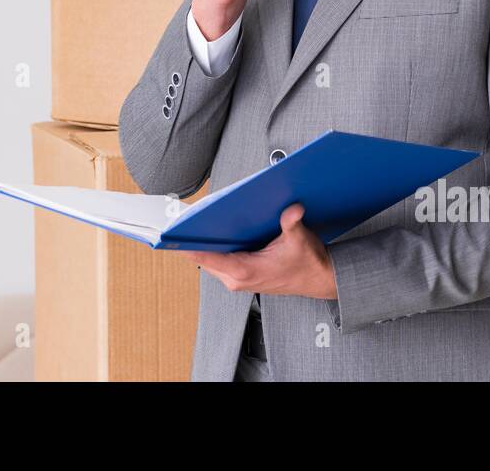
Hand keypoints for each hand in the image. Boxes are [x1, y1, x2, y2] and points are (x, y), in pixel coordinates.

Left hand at [180, 203, 336, 300]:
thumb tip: (291, 209)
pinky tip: (213, 231)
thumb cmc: (308, 264)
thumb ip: (291, 223)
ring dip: (202, 243)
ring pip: (208, 260)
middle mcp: (236, 279)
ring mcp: (237, 280)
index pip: (205, 256)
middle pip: (201, 257)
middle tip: (176, 217)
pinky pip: (217, 261)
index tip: (170, 232)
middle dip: (191, 238)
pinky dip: (213, 247)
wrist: (320, 280)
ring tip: (192, 221)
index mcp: (244, 271)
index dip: (185, 243)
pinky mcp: (240, 277)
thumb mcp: (300, 240)